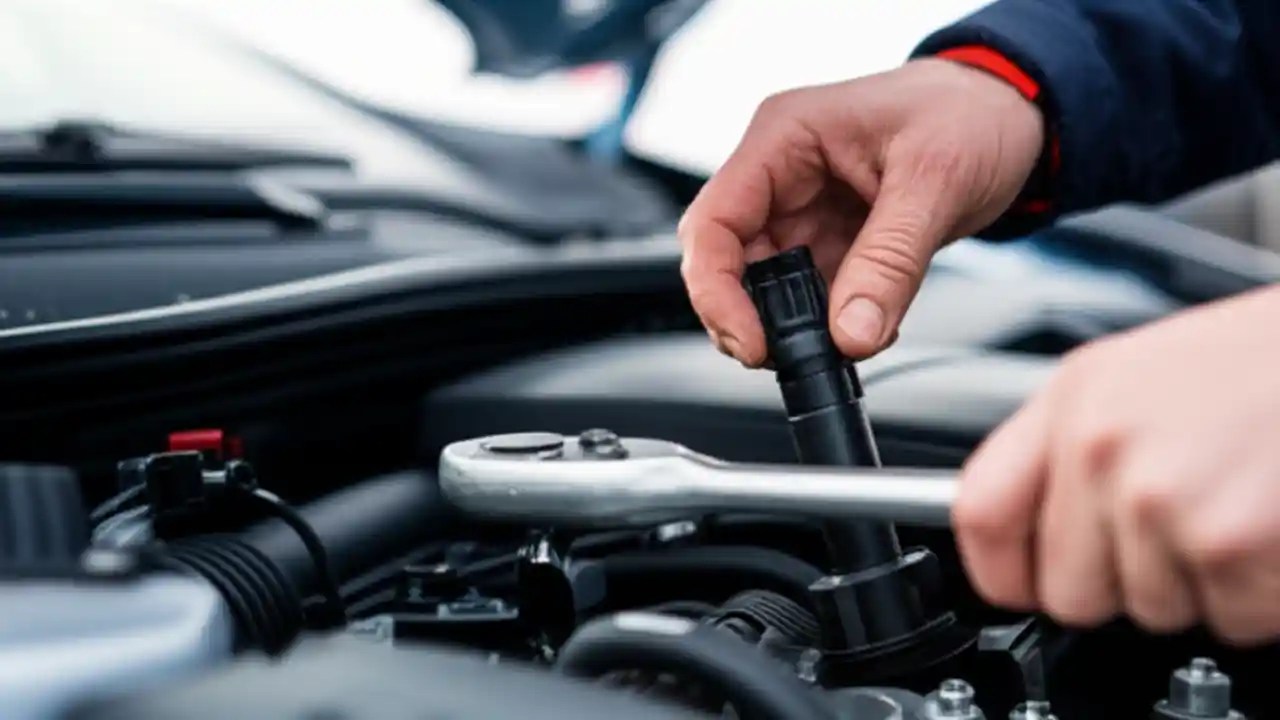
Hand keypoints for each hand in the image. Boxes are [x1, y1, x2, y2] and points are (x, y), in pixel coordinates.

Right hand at [678, 58, 1043, 364]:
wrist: (1014, 113)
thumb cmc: (971, 113)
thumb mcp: (935, 182)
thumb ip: (889, 263)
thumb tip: (850, 335)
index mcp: (783, 137)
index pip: (713, 223)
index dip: (716, 290)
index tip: (751, 341)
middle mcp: (780, 174)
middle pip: (726, 262)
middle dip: (748, 317)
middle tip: (790, 356)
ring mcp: (802, 209)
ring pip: (764, 286)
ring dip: (794, 326)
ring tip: (844, 341)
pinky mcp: (830, 239)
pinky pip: (810, 294)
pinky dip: (831, 323)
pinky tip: (867, 328)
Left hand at [954, 286, 1279, 643]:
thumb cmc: (1268, 361)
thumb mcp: (1139, 375)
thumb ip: (1076, 447)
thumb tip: (1042, 524)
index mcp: (1073, 398)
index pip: (981, 513)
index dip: (1002, 572)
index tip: (1024, 586)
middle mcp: (1100, 447)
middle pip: (1067, 590)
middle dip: (1125, 586)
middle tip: (1182, 531)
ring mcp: (1158, 497)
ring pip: (1152, 610)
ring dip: (1201, 586)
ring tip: (1237, 509)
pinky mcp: (1225, 543)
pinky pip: (1228, 620)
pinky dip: (1260, 596)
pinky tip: (1271, 530)